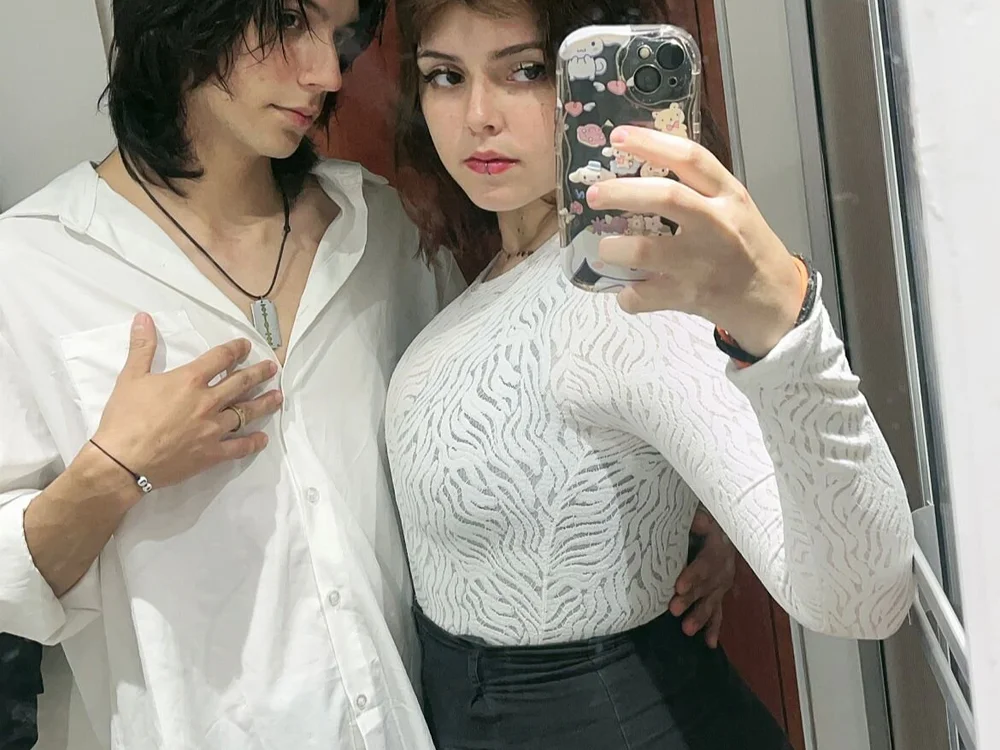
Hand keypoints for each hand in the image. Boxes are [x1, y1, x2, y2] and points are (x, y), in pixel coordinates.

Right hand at [91, 313, 281, 504]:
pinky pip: (239, 447)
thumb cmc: (125, 418)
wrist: (123, 461)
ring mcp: (213, 429)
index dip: (235, 350)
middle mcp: (208, 402)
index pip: (220, 359)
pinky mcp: (212, 454)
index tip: (246, 346)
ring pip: (246, 413)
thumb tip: (143, 318)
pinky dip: (252, 442)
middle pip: (240, 383)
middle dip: (258, 373)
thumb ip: (142, 347)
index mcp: (190, 380)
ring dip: (264, 404)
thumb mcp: (131, 377)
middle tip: (272, 368)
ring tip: (278, 397)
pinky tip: (263, 438)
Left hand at [586, 127, 804, 357]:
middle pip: (665, 197)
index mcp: (729, 195)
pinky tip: (627, 290)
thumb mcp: (735, 208)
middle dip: (621, 192)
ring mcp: (702, 263)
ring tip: (606, 248)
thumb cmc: (748, 249)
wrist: (775, 302)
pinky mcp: (689, 297)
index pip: (690, 158)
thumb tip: (641, 170)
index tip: (619, 136)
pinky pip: (643, 294)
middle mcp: (718, 225)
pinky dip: (627, 295)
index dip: (651, 143)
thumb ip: (699, 190)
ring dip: (614, 248)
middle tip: (594, 194)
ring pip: (645, 250)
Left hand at [670, 508, 735, 648]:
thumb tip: (697, 521)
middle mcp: (724, 568)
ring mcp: (723, 582)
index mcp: (719, 547)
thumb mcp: (705, 513)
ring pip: (712, 601)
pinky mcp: (720, 592)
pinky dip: (715, 628)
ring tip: (687, 630)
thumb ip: (700, 519)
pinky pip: (719, 611)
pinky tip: (710, 643)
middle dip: (691, 599)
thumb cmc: (709, 518)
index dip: (693, 575)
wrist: (728, 525)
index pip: (706, 563)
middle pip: (707, 586)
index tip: (679, 586)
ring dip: (700, 616)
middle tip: (674, 609)